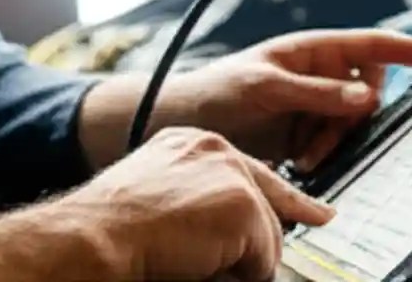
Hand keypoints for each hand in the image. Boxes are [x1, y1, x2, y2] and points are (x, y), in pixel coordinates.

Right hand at [63, 126, 334, 280]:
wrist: (92, 237)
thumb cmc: (106, 229)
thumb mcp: (153, 198)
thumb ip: (194, 200)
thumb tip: (229, 234)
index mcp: (192, 143)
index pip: (253, 170)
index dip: (288, 199)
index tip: (319, 213)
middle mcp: (217, 148)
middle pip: (268, 205)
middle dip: (260, 244)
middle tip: (229, 263)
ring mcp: (232, 174)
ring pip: (268, 238)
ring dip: (238, 264)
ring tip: (190, 262)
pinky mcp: (243, 207)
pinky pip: (263, 262)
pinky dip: (237, 277)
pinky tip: (199, 267)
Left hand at [166, 29, 411, 169]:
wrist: (187, 124)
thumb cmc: (219, 91)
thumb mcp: (265, 88)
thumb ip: (316, 93)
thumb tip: (367, 97)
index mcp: (314, 50)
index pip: (373, 45)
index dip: (410, 48)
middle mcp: (321, 76)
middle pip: (370, 94)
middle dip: (354, 118)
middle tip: (324, 138)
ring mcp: (316, 106)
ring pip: (355, 125)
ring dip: (334, 143)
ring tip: (302, 156)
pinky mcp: (309, 135)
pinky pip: (338, 146)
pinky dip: (325, 156)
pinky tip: (299, 162)